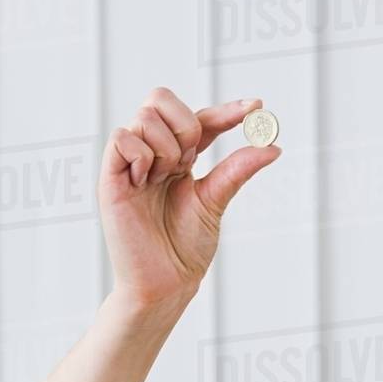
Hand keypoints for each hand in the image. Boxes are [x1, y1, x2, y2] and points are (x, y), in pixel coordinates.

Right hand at [97, 88, 280, 306]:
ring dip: (165, 146)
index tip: (257, 107)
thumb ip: (238, 170)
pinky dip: (141, 154)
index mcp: (180, 159)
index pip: (201, 120)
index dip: (228, 110)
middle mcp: (154, 155)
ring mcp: (131, 164)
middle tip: (192, 159)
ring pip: (145, 117)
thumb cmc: (186, 248)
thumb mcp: (216, 201)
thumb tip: (272, 147)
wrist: (166, 282)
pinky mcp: (111, 178)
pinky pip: (121, 139)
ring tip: (165, 179)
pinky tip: (146, 180)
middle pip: (161, 99)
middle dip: (186, 123)